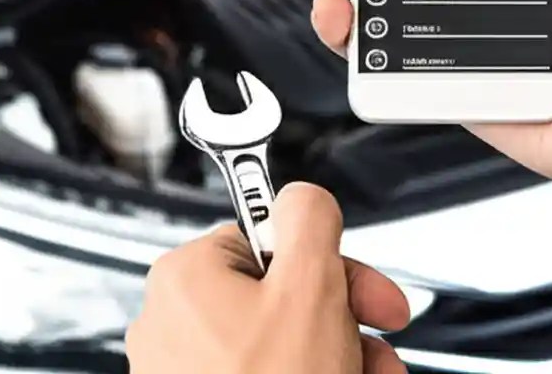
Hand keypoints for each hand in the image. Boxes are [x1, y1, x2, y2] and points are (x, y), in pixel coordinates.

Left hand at [126, 183, 409, 373]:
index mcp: (187, 276)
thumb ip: (310, 223)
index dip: (334, 267)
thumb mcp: (311, 290)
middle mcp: (172, 319)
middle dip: (344, 322)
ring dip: (338, 357)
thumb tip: (304, 195)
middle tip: (378, 345)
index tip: (371, 295)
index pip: (272, 240)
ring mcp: (180, 369)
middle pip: (281, 295)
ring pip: (278, 343)